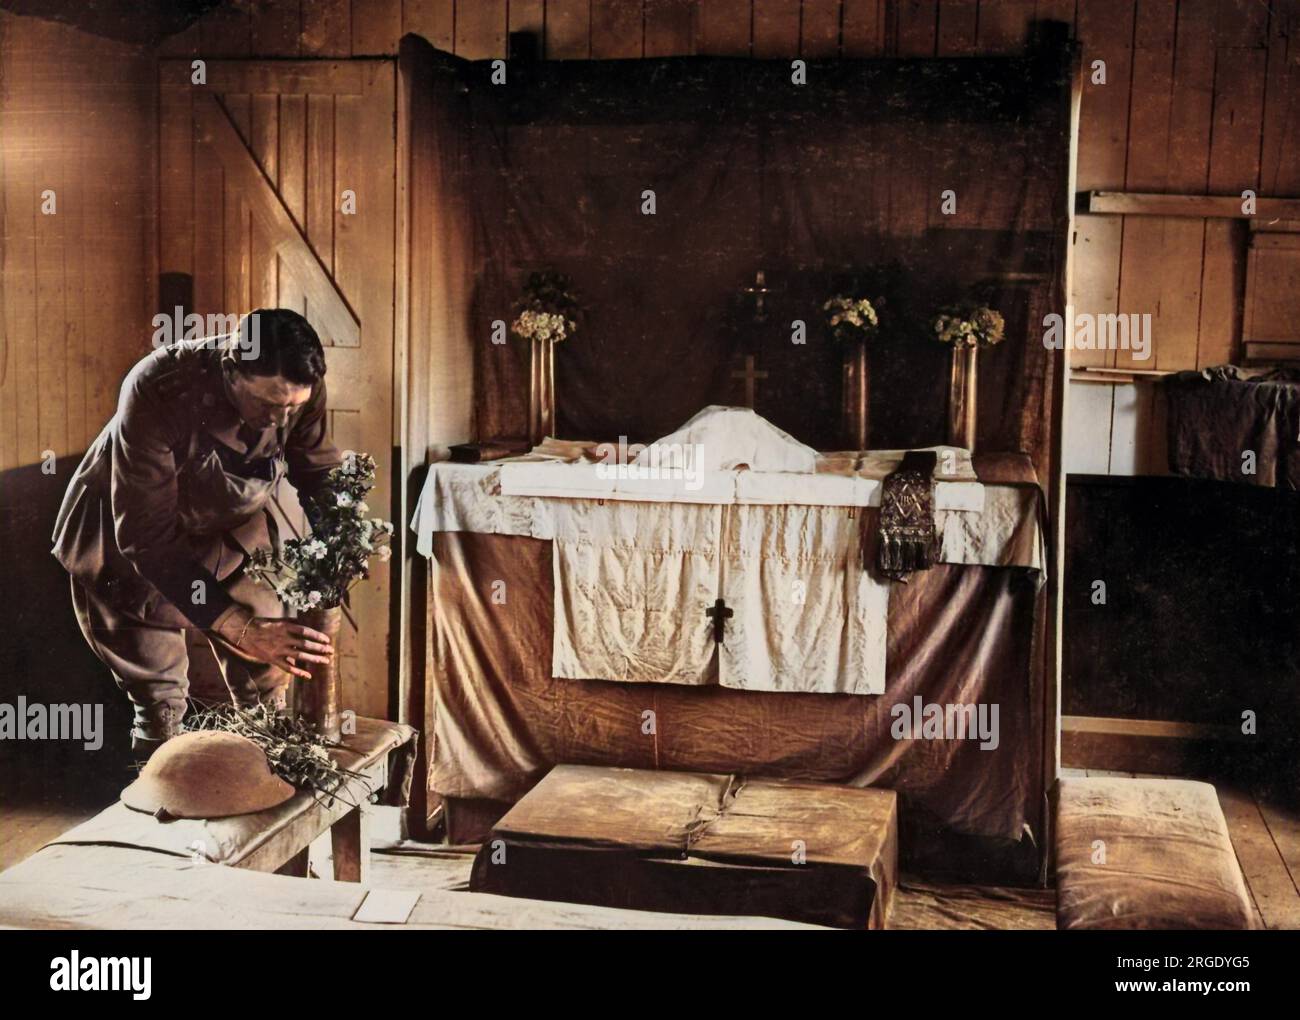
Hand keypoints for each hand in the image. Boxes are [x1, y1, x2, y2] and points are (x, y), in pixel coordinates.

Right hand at [216, 609, 333, 679]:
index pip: (306, 632)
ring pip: (300, 656)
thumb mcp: (279, 622)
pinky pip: (288, 668)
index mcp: (285, 627)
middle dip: (320, 648)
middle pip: (305, 644)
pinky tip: (308, 675)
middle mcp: (283, 639)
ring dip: (314, 659)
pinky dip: (299, 672)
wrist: (245, 633)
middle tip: (331, 651)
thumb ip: (293, 625)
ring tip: (326, 661)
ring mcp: (278, 650)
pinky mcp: (273, 659)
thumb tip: (309, 627)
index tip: (327, 639)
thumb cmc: (264, 626)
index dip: (317, 636)